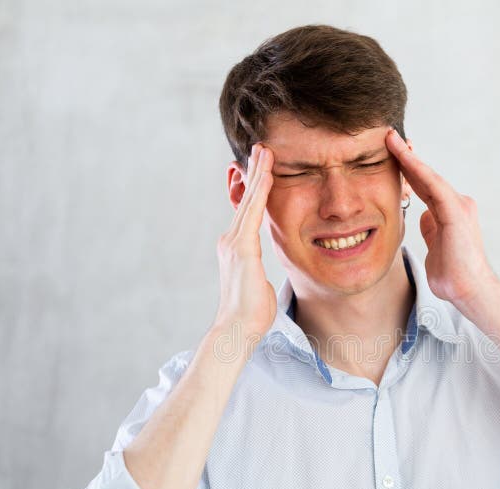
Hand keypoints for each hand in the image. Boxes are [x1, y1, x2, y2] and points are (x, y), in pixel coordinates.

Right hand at [213, 143, 275, 339]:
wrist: (238, 329)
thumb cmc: (250, 315)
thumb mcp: (257, 286)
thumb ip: (258, 275)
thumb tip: (262, 279)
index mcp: (237, 249)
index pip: (247, 211)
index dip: (254, 189)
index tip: (261, 170)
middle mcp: (231, 241)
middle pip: (245, 199)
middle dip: (253, 173)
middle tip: (261, 148)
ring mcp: (234, 243)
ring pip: (249, 200)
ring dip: (257, 174)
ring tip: (264, 151)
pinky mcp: (242, 248)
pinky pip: (254, 212)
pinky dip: (262, 191)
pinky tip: (268, 174)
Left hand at [385, 129, 496, 308]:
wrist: (469, 290)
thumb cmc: (453, 275)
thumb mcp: (435, 248)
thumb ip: (431, 230)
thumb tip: (424, 216)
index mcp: (449, 213)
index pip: (424, 187)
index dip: (407, 170)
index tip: (390, 154)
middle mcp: (456, 204)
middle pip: (426, 177)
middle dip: (406, 157)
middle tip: (387, 136)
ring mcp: (458, 206)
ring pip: (429, 176)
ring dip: (408, 157)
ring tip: (390, 140)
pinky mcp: (456, 212)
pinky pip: (434, 186)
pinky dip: (418, 170)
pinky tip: (404, 158)